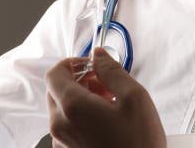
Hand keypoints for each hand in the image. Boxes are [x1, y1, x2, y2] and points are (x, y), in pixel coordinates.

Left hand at [46, 48, 166, 147]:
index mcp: (73, 107)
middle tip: (105, 84)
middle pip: (56, 90)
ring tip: (109, 105)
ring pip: (61, 109)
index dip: (72, 63)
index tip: (91, 65)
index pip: (54, 73)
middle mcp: (60, 125)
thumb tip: (98, 56)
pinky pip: (66, 127)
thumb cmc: (140, 145)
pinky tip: (105, 123)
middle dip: (78, 81)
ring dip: (80, 99)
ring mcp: (62, 143)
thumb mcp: (135, 97)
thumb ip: (112, 70)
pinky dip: (80, 118)